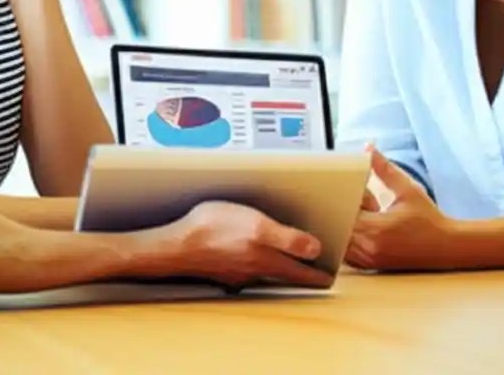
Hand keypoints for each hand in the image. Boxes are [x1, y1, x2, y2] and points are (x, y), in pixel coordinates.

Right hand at [157, 201, 332, 290]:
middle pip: (284, 274)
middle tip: (314, 273)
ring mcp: (237, 272)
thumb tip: (316, 250)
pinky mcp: (222, 267)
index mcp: (268, 260)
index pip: (300, 273)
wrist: (175, 246)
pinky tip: (250, 255)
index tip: (328, 278)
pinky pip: (245, 267)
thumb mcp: (258, 226)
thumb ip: (289, 240)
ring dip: (279, 267)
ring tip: (288, 262)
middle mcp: (254, 270)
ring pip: (265, 271)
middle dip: (301, 272)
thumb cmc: (213, 231)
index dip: (317, 275)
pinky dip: (255, 264)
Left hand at [345, 146, 454, 271]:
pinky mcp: (370, 267)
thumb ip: (384, 169)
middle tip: (360, 207)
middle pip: (335, 228)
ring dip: (343, 229)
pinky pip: (346, 256)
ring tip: (363, 219)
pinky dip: (348, 243)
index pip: (342, 212)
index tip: (361, 198)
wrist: (447, 247)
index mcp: (375, 229)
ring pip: (338, 243)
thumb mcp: (407, 189)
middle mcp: (367, 248)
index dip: (346, 202)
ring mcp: (368, 260)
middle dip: (342, 215)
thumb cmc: (428, 218)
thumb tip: (368, 148)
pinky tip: (362, 232)